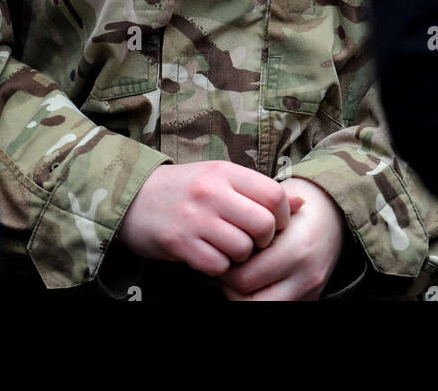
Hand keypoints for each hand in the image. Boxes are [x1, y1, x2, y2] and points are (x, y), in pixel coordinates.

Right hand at [117, 161, 302, 276]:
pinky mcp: (179, 242)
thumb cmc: (186, 189)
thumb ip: (259, 190)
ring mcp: (194, 218)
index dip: (282, 217)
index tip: (272, 225)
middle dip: (263, 241)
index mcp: (225, 171)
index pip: (274, 195)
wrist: (134, 198)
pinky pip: (217, 266)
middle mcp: (211, 191)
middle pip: (263, 225)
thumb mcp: (222, 178)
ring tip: (228, 248)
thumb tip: (302, 202)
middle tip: (252, 241)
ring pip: (242, 249)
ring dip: (240, 257)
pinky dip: (219, 267)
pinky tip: (210, 255)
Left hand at [219, 177, 345, 300]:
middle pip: (250, 301)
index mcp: (295, 250)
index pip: (243, 279)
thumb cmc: (294, 209)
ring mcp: (309, 292)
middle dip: (233, 287)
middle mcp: (305, 276)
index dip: (227, 268)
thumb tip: (221, 246)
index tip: (226, 253)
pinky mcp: (311, 300)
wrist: (332, 215)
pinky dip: (262, 297)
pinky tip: (258, 282)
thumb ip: (249, 228)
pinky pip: (278, 307)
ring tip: (242, 276)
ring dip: (245, 297)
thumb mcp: (273, 210)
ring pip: (261, 309)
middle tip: (229, 268)